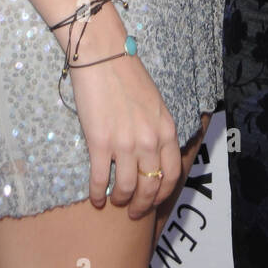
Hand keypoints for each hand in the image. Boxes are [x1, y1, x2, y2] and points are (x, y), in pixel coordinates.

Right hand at [67, 6, 181, 218]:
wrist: (104, 55)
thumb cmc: (127, 74)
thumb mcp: (154, 103)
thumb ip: (156, 129)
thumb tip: (152, 154)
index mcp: (166, 129)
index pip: (172, 174)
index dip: (162, 194)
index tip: (154, 202)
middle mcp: (149, 139)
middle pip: (150, 187)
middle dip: (142, 205)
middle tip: (134, 212)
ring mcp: (125, 143)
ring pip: (126, 188)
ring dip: (121, 200)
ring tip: (115, 201)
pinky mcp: (100, 142)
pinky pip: (100, 179)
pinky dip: (98, 193)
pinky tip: (95, 198)